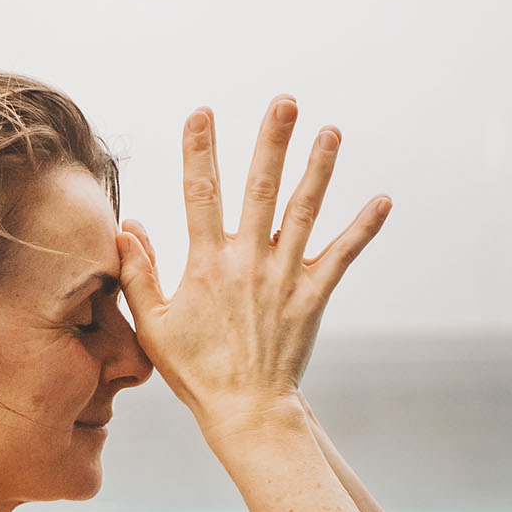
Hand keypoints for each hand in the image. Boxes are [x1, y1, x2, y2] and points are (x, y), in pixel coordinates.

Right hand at [117, 96, 391, 439]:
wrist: (246, 409)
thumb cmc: (195, 370)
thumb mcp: (153, 325)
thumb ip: (138, 274)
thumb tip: (128, 228)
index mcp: (206, 265)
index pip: (200, 194)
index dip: (199, 151)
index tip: (201, 112)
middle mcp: (248, 263)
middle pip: (261, 189)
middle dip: (273, 142)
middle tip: (285, 102)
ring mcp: (284, 277)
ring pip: (304, 212)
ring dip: (319, 170)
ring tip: (330, 131)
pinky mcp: (313, 297)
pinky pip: (342, 256)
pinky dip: (363, 228)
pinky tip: (383, 200)